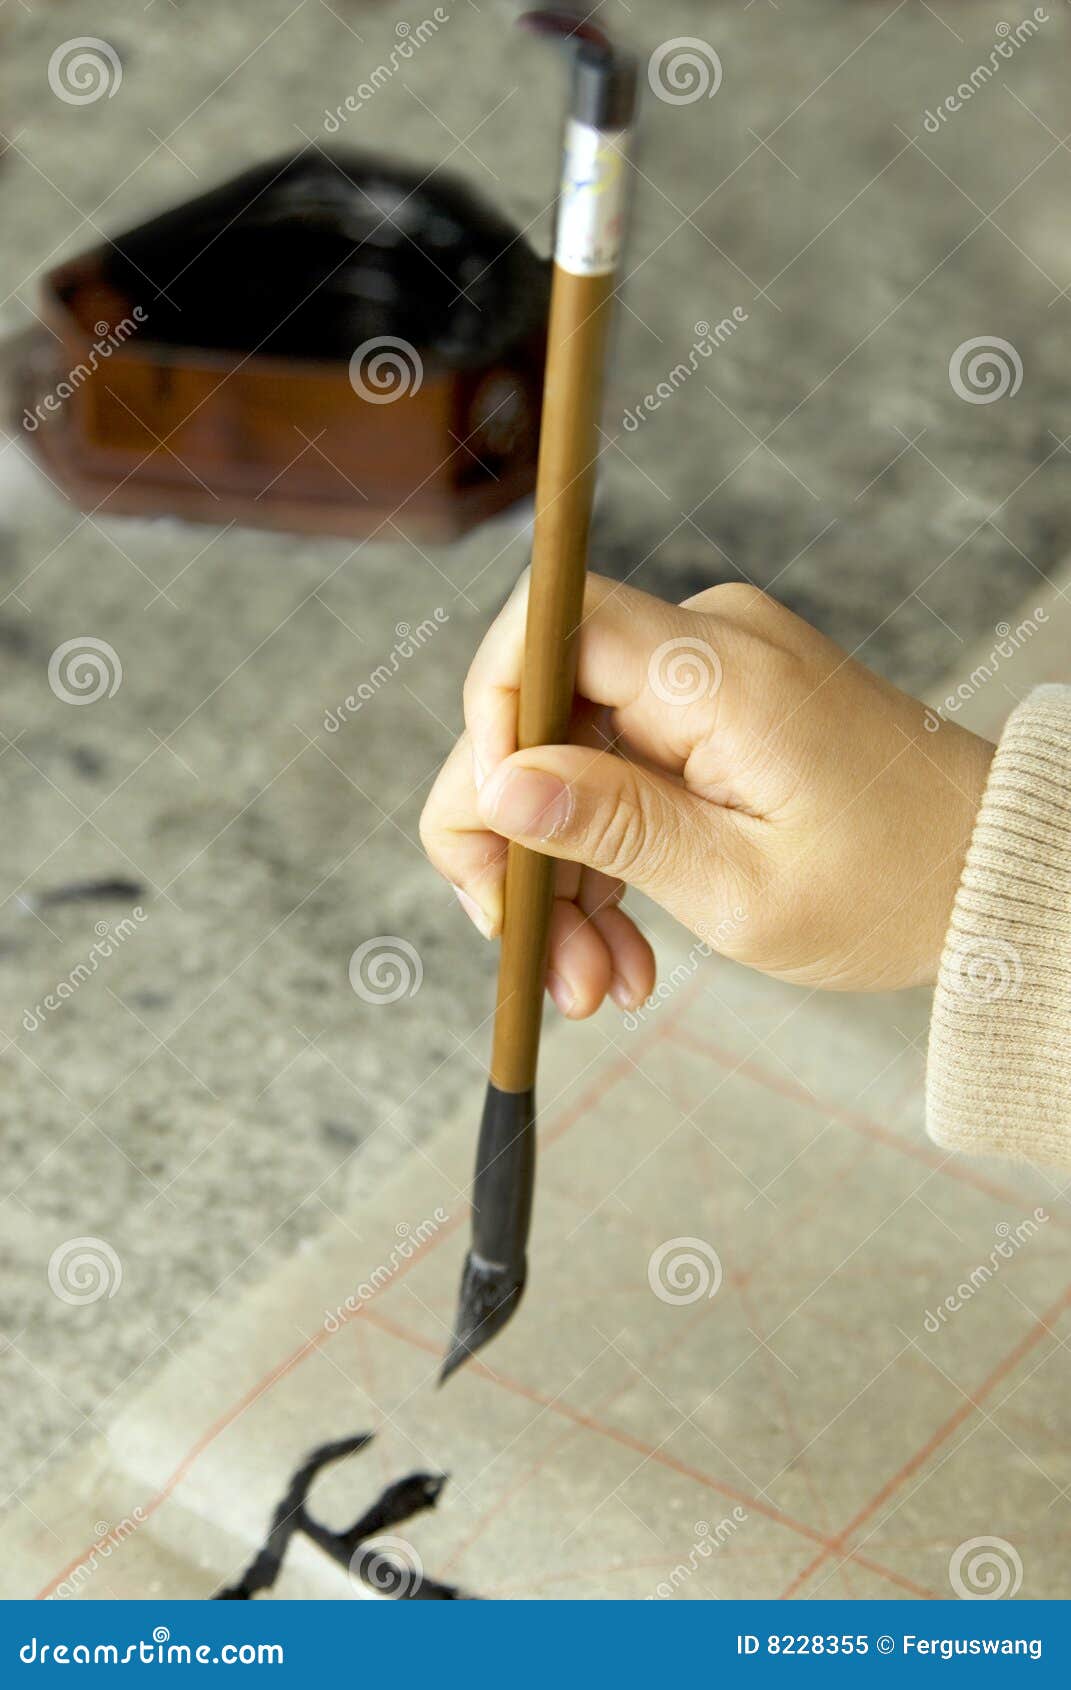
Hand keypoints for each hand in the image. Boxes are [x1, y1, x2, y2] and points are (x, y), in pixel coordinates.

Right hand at [420, 574, 994, 1014]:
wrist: (992, 872)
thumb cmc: (892, 887)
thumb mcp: (739, 887)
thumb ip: (611, 827)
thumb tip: (498, 788)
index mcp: (718, 673)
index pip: (546, 626)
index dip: (489, 717)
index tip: (494, 836)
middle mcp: (708, 647)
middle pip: (545, 708)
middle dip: (522, 842)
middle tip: (538, 960)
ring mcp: (712, 678)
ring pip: (575, 755)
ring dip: (566, 874)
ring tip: (594, 984)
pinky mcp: (719, 713)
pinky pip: (624, 768)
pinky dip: (612, 857)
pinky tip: (622, 949)